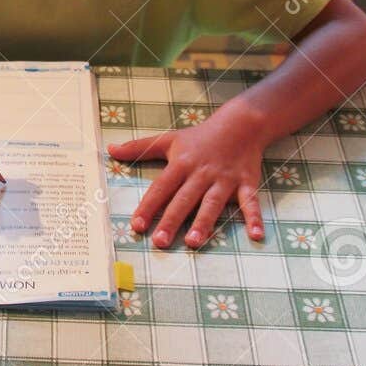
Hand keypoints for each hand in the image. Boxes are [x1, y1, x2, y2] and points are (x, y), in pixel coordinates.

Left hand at [106, 102, 269, 248]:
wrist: (241, 123)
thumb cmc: (200, 136)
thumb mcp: (169, 139)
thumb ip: (139, 148)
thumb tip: (110, 149)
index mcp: (181, 164)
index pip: (161, 188)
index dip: (148, 207)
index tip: (137, 225)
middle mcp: (201, 173)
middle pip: (184, 200)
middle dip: (171, 220)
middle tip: (159, 242)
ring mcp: (225, 180)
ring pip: (212, 204)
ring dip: (204, 223)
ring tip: (193, 242)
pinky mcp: (246, 183)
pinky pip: (250, 202)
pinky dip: (254, 218)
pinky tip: (255, 236)